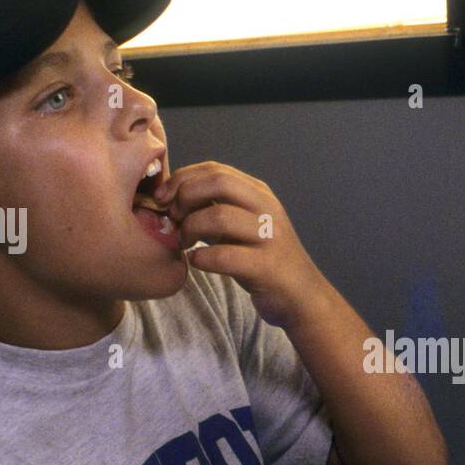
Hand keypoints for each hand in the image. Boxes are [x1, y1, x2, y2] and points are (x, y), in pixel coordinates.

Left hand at [156, 161, 332, 328]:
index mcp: (259, 194)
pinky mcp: (266, 267)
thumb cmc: (263, 259)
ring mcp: (269, 237)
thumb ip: (216, 206)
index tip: (163, 197)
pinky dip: (201, 258)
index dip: (182, 178)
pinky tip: (196, 261)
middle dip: (185, 196)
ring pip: (219, 216)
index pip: (215, 169)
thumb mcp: (244, 225)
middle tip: (173, 218)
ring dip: (190, 228)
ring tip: (184, 242)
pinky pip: (224, 256)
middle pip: (218, 182)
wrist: (301, 295)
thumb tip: (172, 196)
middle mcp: (267, 209)